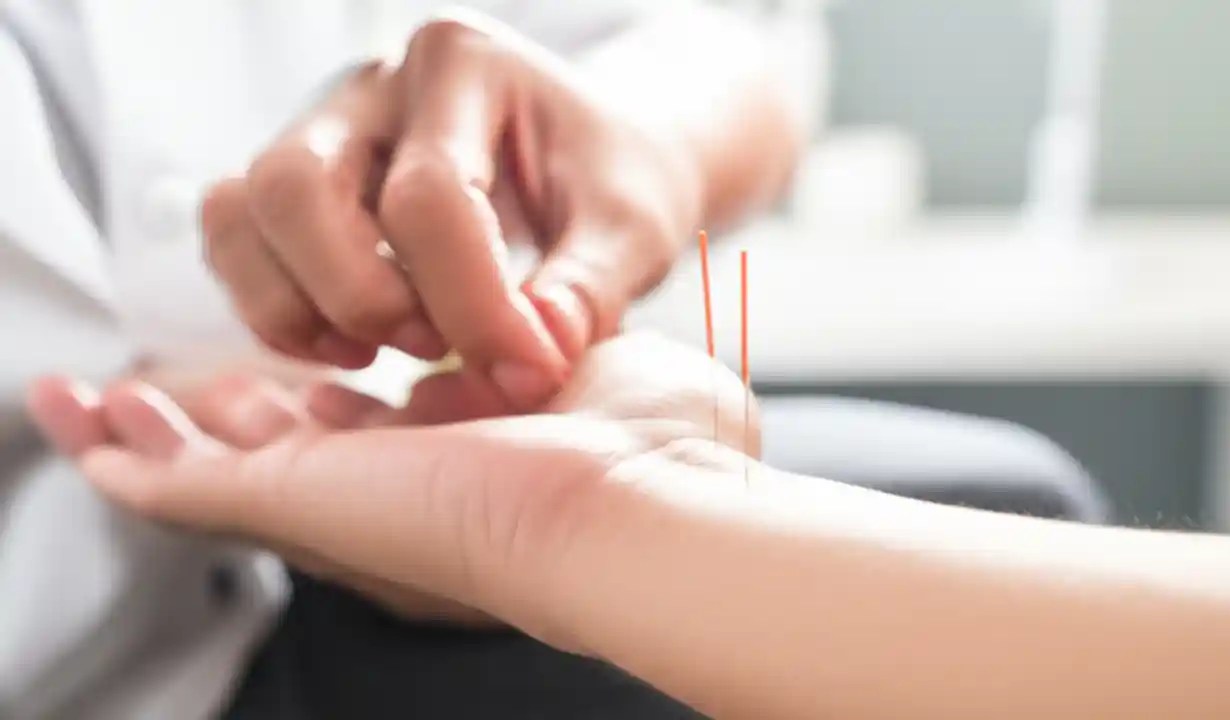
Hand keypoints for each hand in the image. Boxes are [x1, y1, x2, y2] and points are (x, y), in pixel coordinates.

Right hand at [28, 334, 754, 639]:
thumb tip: (550, 335)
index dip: (328, 411)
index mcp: (464, 460)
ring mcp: (339, 500)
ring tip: (105, 401)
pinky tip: (84, 421)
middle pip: (281, 456)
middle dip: (224, 421)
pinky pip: (178, 479)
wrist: (646, 501)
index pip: (373, 439)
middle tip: (179, 392)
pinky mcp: (291, 499)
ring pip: (215, 470)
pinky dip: (120, 448)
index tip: (318, 381)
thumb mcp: (607, 368)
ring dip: (160, 430)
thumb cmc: (659, 445)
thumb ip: (569, 353)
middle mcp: (395, 488)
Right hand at [202, 11, 701, 409]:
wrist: (590, 160)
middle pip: (296, 186)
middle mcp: (375, 83)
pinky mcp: (298, 182)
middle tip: (435, 350)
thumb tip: (530, 362)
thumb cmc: (610, 183)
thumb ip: (589, 290)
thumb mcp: (632, 227)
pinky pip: (235, 242)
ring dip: (299, 308)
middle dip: (360, 296)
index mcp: (465, 63)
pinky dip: (275, 309)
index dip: (472, 305)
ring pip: (243, 212)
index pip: (431, 194)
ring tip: (384, 353)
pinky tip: (353, 347)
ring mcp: (323, 127)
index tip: (526, 373)